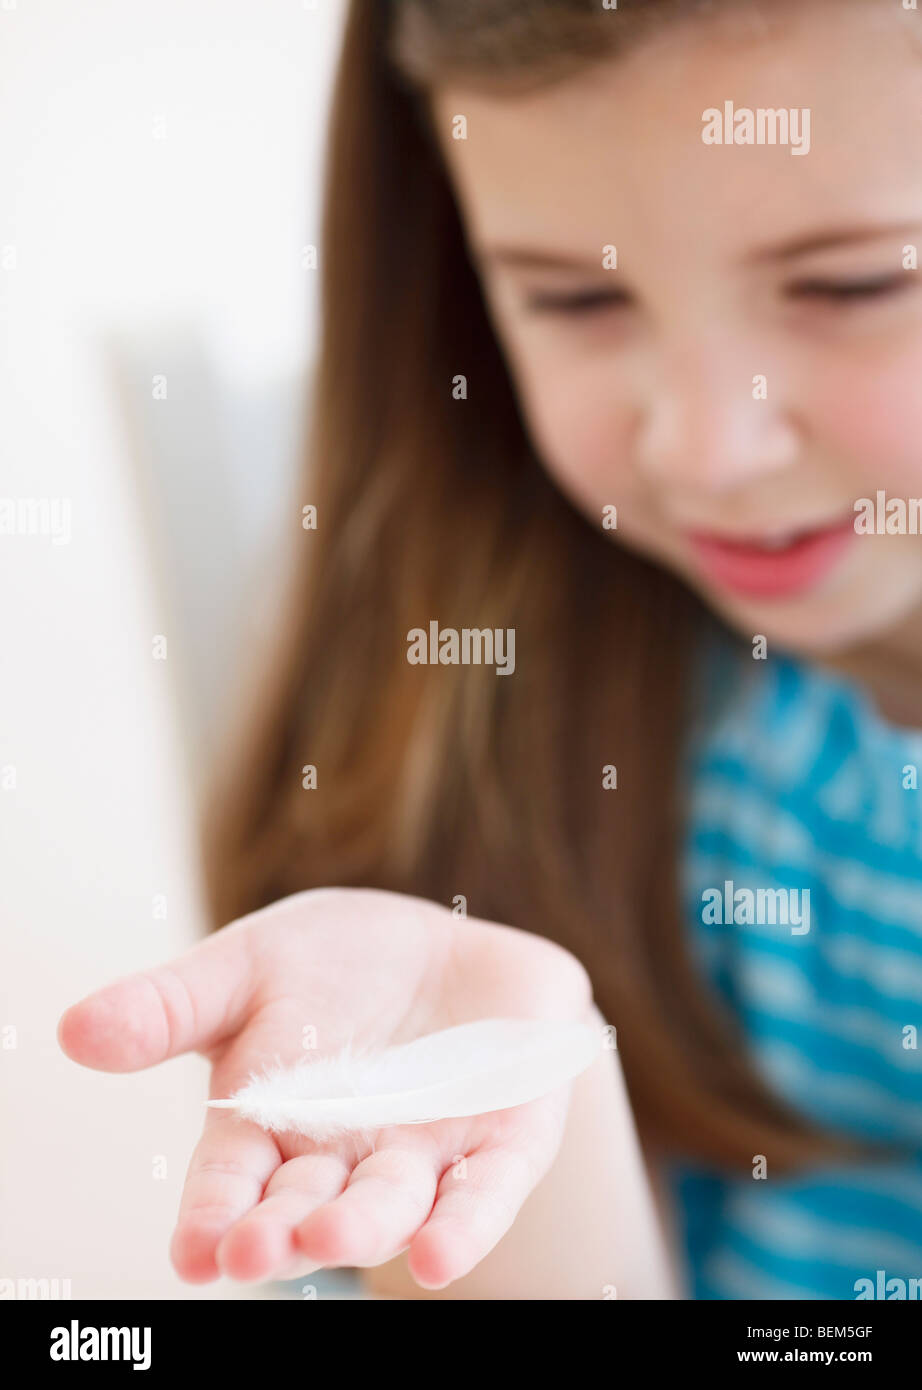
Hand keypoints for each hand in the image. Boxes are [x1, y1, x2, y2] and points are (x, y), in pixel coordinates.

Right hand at [57, 888, 592, 1289]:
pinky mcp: (499, 1140)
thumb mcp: (244, 967)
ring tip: (333, 1236)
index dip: (212, 1217)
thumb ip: (170, 1005)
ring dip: (366, 1225)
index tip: (192, 1252)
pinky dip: (467, 1221)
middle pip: (308, 1204)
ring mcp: (423, 1153)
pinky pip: (485, 1189)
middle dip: (282, 1231)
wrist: (440, 948)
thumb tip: (75, 1031)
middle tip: (254, 1254)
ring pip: (393, 1203)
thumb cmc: (328, 966)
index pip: (233, 1184)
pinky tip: (443, 1253)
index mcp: (269, 1126)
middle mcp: (343, 1157)